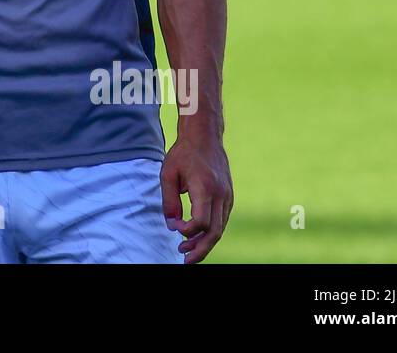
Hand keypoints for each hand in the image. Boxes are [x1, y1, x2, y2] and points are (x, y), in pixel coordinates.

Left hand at [160, 132, 231, 263]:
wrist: (204, 136)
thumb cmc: (183, 153)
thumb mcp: (168, 173)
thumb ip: (169, 200)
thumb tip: (171, 225)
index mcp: (205, 188)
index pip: (201, 222)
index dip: (187, 231)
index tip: (174, 227)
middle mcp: (220, 194)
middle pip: (215, 232)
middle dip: (200, 249)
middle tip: (185, 259)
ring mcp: (227, 196)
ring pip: (220, 229)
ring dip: (204, 242)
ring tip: (187, 250)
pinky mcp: (228, 196)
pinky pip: (221, 220)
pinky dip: (210, 231)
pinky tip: (197, 235)